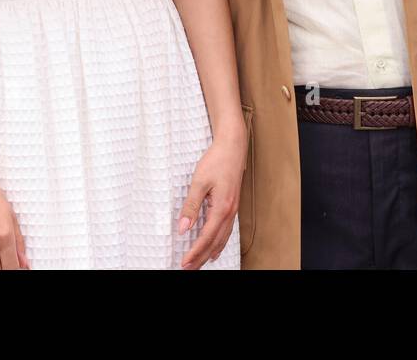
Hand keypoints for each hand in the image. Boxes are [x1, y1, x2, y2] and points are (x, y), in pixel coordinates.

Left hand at [177, 133, 244, 268]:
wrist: (233, 147)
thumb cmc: (216, 161)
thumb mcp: (199, 182)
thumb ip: (191, 206)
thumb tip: (182, 228)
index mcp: (221, 208)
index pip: (206, 237)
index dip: (195, 252)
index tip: (184, 262)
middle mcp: (230, 212)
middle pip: (215, 242)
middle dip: (201, 257)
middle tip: (189, 268)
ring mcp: (233, 209)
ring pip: (222, 238)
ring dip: (210, 252)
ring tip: (200, 263)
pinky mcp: (232, 205)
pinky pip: (226, 230)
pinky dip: (219, 242)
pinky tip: (215, 246)